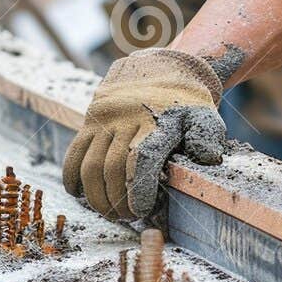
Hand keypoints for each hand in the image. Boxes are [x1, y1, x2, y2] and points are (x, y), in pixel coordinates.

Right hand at [63, 48, 226, 220]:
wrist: (161, 65)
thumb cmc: (186, 101)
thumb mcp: (205, 115)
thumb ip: (207, 138)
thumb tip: (208, 158)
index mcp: (157, 118)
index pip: (141, 159)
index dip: (139, 190)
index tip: (143, 210)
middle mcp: (126, 117)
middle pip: (112, 168)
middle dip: (118, 200)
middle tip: (127, 217)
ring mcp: (105, 117)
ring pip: (90, 164)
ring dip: (96, 196)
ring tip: (109, 211)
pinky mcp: (91, 117)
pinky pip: (75, 152)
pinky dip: (73, 177)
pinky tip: (81, 194)